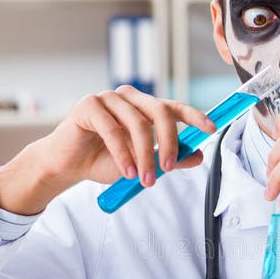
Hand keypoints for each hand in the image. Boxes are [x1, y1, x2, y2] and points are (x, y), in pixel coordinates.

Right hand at [0, 86, 215, 214]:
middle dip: (169, 142)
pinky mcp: (88, 105)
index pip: (175, 107)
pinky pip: (112, 129)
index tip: (211, 129)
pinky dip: (122, 153)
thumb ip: (169, 158)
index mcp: (144, 107)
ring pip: (137, 124)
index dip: (194, 116)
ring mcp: (108, 98)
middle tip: (168, 169)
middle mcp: (129, 98)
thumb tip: (198, 155)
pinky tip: (127, 172)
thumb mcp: (142, 164)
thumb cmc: (104, 161)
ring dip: (144, 155)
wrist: (68, 166)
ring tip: (145, 180)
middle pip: (160, 111)